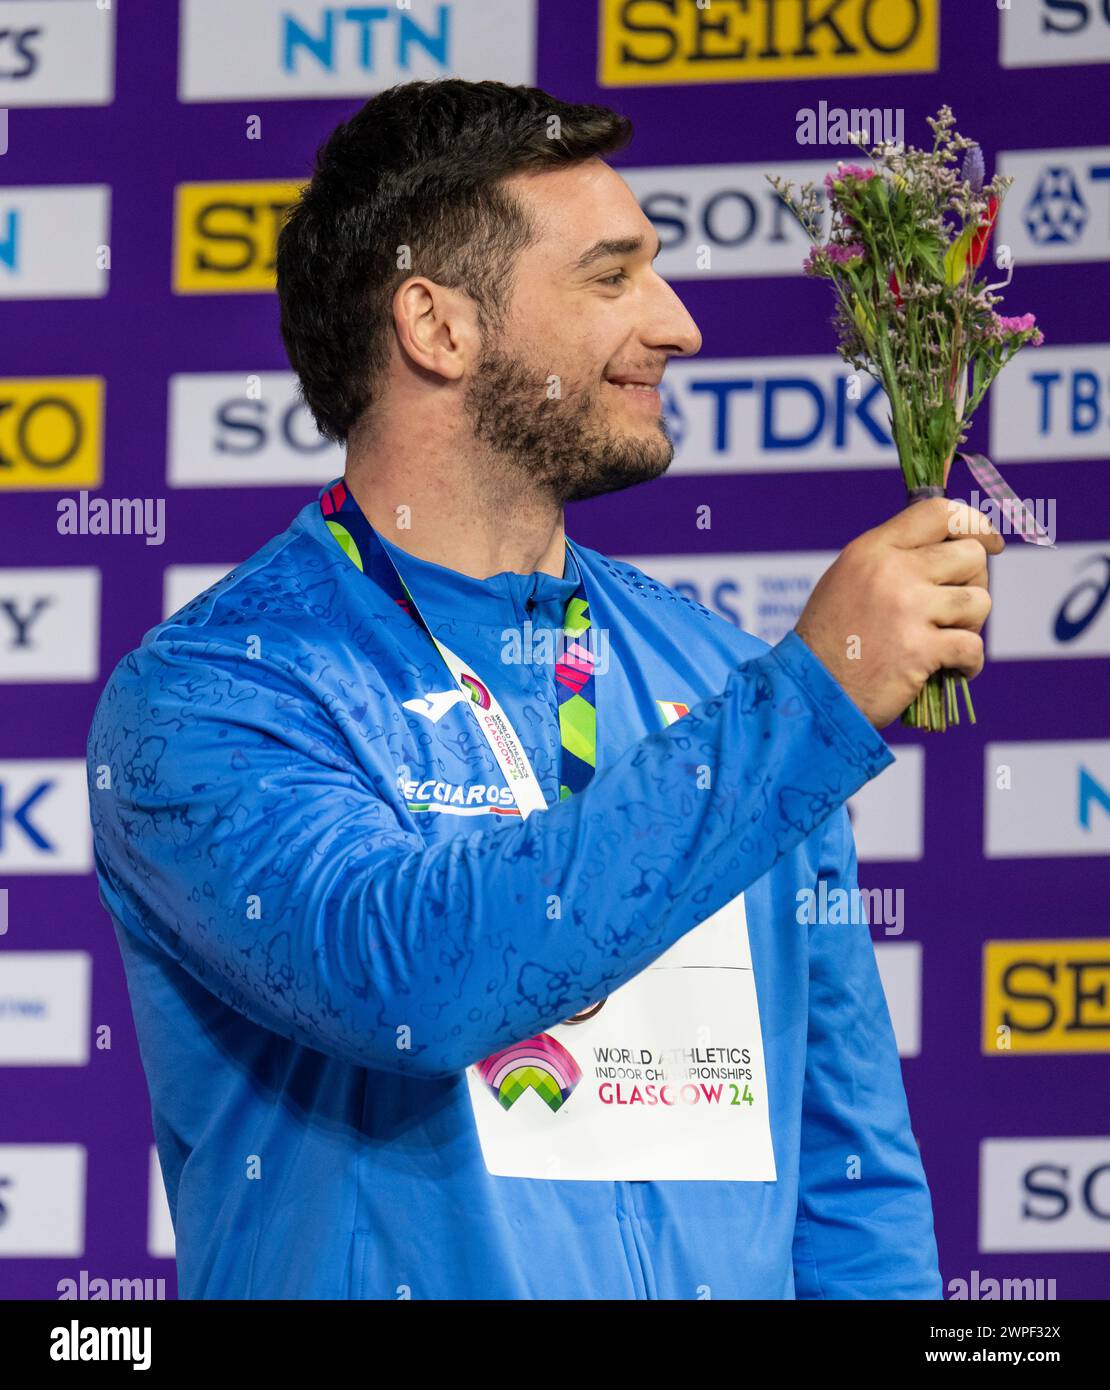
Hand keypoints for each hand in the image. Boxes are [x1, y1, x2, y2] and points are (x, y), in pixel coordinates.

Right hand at [793, 498, 1004, 727]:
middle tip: (954, 610)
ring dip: (971, 625)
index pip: (940, 512)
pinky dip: (969, 663)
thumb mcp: (849, 580)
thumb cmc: (829, 640)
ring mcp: (907, 609)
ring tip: (946, 641)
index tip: (990, 543)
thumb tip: (949, 547)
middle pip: (971, 556)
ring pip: (979, 601)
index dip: (976, 524)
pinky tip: (953, 670)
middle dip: (974, 583)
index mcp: (873, 549)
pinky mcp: (920, 649)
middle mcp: (892, 571)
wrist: (810, 691)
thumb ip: (892, 559)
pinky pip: (973, 646)